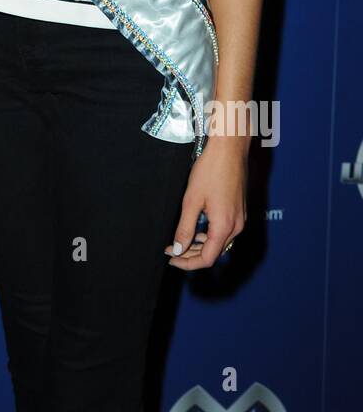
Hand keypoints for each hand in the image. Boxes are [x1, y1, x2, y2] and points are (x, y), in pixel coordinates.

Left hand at [164, 139, 246, 270]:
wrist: (230, 148)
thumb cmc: (211, 169)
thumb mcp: (192, 200)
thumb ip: (185, 228)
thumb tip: (178, 249)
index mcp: (225, 226)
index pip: (206, 259)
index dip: (187, 263)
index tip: (170, 258)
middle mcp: (237, 226)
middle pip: (214, 253)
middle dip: (191, 255)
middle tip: (171, 250)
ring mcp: (241, 218)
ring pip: (220, 243)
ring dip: (200, 246)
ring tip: (182, 241)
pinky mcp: (240, 210)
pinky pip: (226, 232)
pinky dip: (210, 235)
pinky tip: (198, 229)